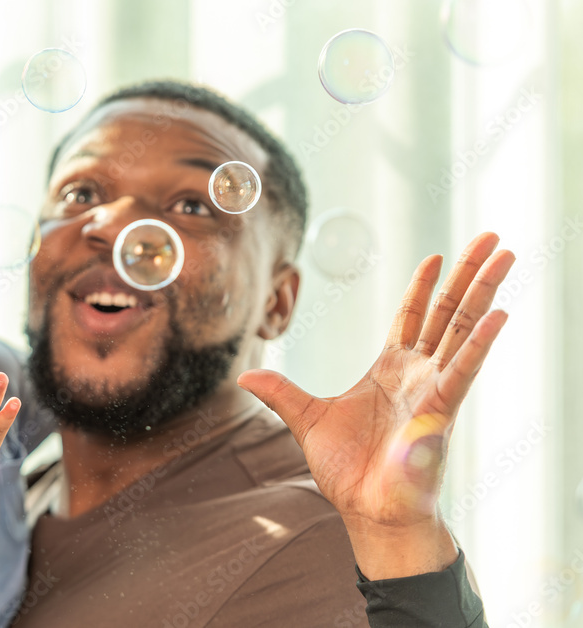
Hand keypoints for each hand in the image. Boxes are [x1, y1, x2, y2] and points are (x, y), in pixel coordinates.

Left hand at [237, 232, 513, 529]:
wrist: (367, 512)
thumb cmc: (347, 471)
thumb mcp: (306, 421)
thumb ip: (281, 393)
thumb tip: (244, 376)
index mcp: (389, 371)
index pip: (411, 317)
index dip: (423, 287)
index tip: (435, 255)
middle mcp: (417, 374)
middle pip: (446, 312)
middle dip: (467, 274)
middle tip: (490, 236)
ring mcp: (433, 389)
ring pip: (463, 329)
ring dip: (484, 290)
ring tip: (504, 253)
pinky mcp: (441, 410)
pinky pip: (463, 370)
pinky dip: (480, 342)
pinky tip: (498, 314)